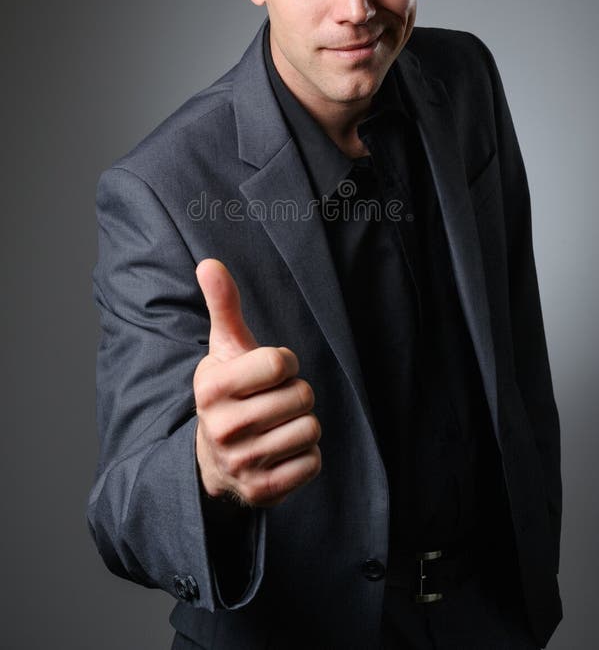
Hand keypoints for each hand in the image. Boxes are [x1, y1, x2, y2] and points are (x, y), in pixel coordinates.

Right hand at [193, 258, 320, 506]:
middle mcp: (221, 428)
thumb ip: (223, 305)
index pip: (280, 363)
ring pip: (310, 429)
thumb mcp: (224, 349)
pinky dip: (305, 456)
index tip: (270, 372)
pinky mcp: (261, 493)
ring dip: (302, 425)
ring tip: (277, 426)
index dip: (285, 364)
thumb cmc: (229, 392)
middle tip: (273, 402)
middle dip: (296, 394)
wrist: (213, 460)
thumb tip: (209, 262)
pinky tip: (281, 453)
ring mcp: (240, 464)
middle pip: (301, 396)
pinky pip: (312, 463)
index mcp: (211, 388)